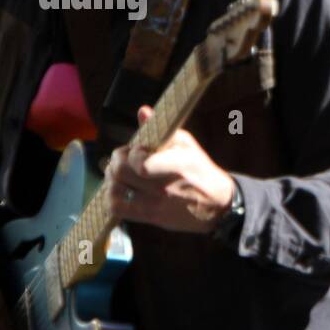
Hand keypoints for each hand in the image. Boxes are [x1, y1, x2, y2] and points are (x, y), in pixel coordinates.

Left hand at [105, 106, 235, 232]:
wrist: (218, 204)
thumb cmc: (200, 170)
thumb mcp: (187, 145)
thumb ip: (161, 130)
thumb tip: (143, 112)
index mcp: (177, 165)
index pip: (139, 162)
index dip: (131, 153)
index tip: (137, 149)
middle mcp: (165, 187)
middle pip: (121, 173)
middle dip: (116, 161)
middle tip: (122, 158)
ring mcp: (156, 205)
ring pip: (114, 191)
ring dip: (111, 179)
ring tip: (120, 175)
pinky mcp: (151, 217)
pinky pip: (117, 209)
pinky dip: (111, 198)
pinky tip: (120, 191)